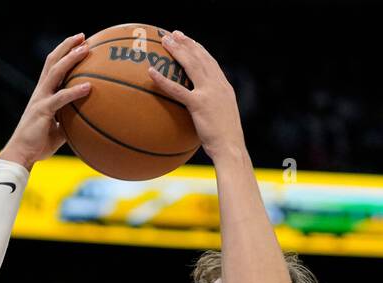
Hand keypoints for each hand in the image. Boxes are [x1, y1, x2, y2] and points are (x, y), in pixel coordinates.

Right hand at [0, 35, 91, 168]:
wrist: (22, 154)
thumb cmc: (40, 143)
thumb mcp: (60, 129)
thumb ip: (70, 120)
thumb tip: (88, 121)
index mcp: (44, 93)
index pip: (54, 67)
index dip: (65, 53)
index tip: (79, 43)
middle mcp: (41, 91)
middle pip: (53, 61)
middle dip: (68, 46)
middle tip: (83, 37)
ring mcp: (41, 99)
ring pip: (56, 72)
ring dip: (71, 59)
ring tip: (86, 49)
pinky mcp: (43, 110)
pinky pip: (61, 98)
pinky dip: (75, 91)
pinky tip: (89, 87)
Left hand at [147, 30, 244, 159]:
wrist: (231, 148)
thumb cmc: (226, 141)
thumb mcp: (223, 119)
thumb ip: (214, 109)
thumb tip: (202, 112)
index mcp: (224, 88)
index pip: (211, 62)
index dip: (199, 49)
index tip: (189, 40)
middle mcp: (217, 86)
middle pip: (200, 58)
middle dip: (186, 43)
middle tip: (173, 34)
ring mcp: (209, 93)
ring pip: (190, 65)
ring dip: (176, 50)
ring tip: (163, 40)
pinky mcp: (199, 104)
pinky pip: (177, 89)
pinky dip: (163, 79)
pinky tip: (151, 71)